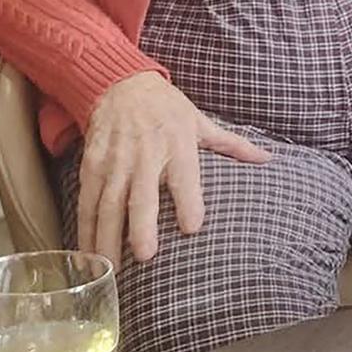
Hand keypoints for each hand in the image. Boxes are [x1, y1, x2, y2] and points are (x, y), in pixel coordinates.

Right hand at [77, 73, 268, 266]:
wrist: (119, 84)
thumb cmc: (166, 107)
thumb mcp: (200, 120)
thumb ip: (231, 144)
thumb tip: (267, 158)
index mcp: (177, 144)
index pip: (184, 176)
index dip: (188, 201)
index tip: (192, 228)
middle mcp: (144, 155)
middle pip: (140, 195)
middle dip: (141, 226)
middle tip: (145, 256)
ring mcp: (114, 162)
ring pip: (107, 204)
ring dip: (106, 236)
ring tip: (109, 267)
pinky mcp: (91, 166)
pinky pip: (87, 201)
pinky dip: (84, 227)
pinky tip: (86, 251)